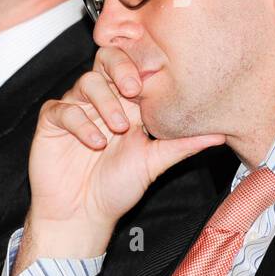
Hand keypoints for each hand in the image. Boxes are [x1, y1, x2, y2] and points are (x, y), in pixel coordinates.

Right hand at [16, 46, 224, 272]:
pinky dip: (80, 122)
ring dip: (105, 101)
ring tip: (117, 128)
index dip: (144, 67)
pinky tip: (95, 142)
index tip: (158, 77)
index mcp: (128, 105)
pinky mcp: (53, 121)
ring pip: (87, 81)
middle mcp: (102, 101)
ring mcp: (77, 109)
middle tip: (133, 89)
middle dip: (122, 68)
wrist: (82, 215)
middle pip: (107, 59)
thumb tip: (221, 135)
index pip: (135, 68)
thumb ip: (184, 145)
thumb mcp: (155, 164)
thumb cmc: (117, 188)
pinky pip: (63, 108)